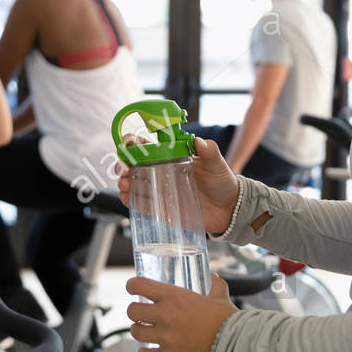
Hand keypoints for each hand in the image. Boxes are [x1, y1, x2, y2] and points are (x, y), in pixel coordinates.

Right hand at [116, 135, 240, 234]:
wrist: (228, 210)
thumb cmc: (222, 182)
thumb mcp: (217, 164)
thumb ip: (209, 152)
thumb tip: (198, 141)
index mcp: (171, 157)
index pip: (146, 147)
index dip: (133, 143)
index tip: (129, 143)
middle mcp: (161, 172)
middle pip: (133, 166)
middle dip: (123, 165)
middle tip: (123, 168)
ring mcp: (160, 191)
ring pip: (133, 184)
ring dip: (123, 182)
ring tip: (124, 183)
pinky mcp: (161, 208)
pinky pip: (140, 204)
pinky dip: (129, 200)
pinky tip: (126, 197)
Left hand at [125, 275, 236, 351]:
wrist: (236, 347)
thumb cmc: (228, 321)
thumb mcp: (220, 296)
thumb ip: (214, 284)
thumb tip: (212, 276)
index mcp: (175, 296)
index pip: (140, 285)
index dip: (132, 285)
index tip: (132, 287)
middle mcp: (165, 315)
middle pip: (132, 310)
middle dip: (134, 310)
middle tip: (140, 312)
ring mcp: (165, 337)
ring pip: (135, 332)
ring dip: (139, 330)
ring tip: (144, 330)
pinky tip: (149, 351)